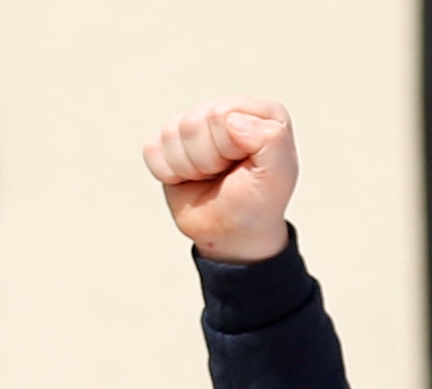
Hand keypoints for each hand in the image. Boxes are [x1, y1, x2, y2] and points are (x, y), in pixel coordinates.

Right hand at [143, 95, 296, 261]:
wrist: (233, 235)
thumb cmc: (257, 205)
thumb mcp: (278, 177)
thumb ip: (272, 140)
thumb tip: (232, 119)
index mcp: (259, 112)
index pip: (222, 113)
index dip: (229, 147)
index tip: (245, 167)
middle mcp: (226, 111)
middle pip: (193, 122)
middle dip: (207, 160)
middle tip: (225, 176)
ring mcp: (196, 125)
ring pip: (171, 134)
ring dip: (190, 168)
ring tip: (210, 178)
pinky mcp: (169, 142)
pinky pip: (153, 150)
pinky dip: (170, 173)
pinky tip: (189, 179)